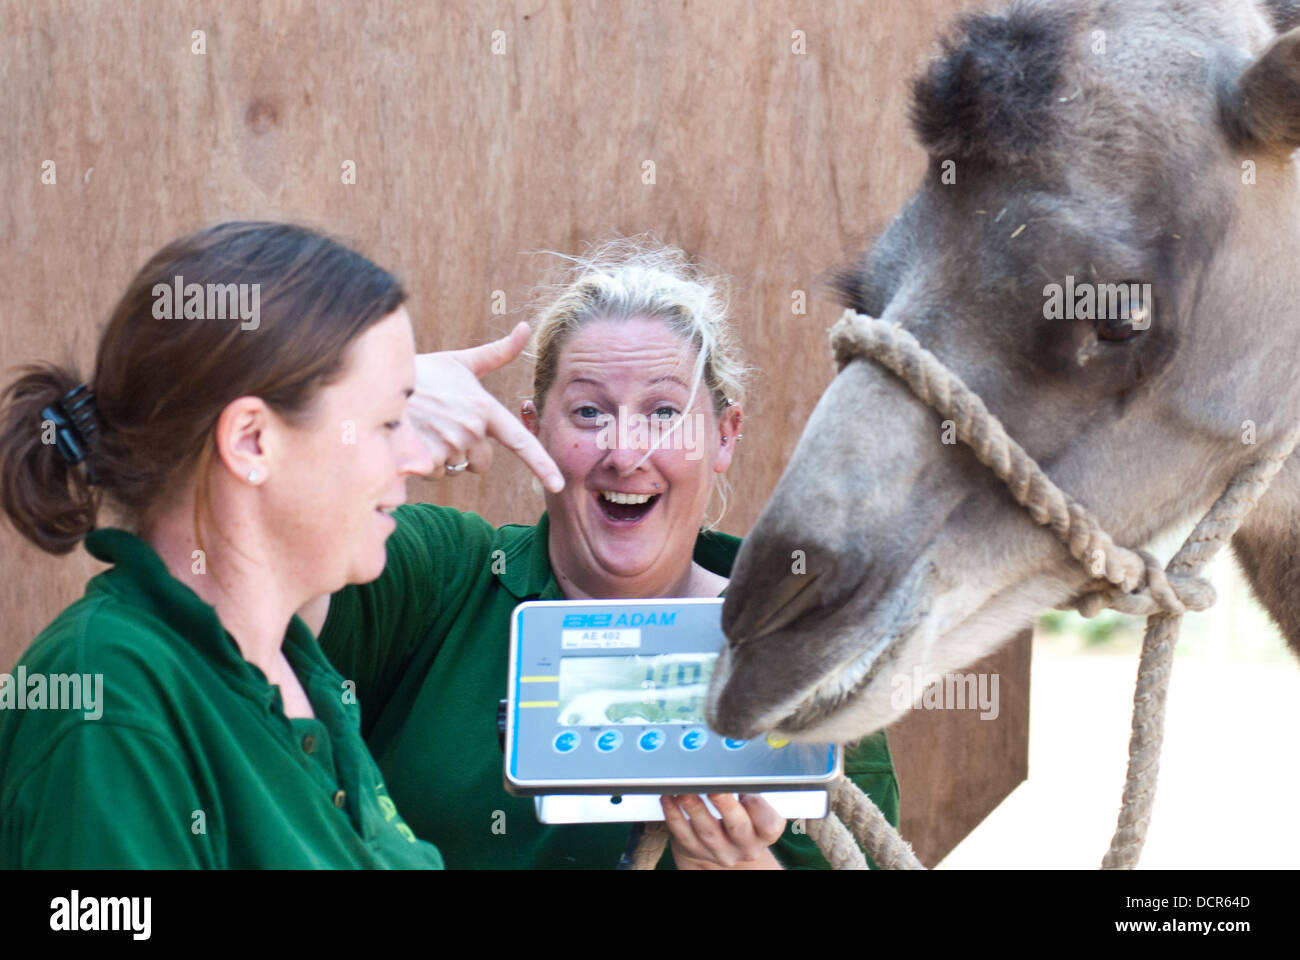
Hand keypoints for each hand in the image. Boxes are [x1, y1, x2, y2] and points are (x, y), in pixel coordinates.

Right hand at [411, 322, 562, 490]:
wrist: (377, 383)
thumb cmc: (423, 372)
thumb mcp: (461, 361)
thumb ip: (497, 353)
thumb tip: (527, 327)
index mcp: (484, 408)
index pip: (521, 442)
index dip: (542, 465)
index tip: (558, 484)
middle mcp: (471, 429)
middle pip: (482, 462)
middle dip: (468, 452)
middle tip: (443, 426)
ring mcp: (449, 446)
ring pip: (456, 468)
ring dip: (443, 456)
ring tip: (425, 429)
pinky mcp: (426, 460)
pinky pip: (435, 474)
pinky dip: (424, 463)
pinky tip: (412, 440)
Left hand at [661, 794, 785, 869]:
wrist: (724, 846)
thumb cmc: (741, 816)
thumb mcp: (753, 807)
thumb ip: (750, 788)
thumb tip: (736, 760)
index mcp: (763, 833)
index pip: (768, 825)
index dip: (758, 807)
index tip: (746, 789)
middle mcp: (744, 846)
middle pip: (737, 828)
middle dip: (724, 805)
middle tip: (713, 786)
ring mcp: (719, 851)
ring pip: (706, 831)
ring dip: (694, 807)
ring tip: (685, 788)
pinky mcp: (695, 851)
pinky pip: (682, 834)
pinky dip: (674, 814)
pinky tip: (669, 797)